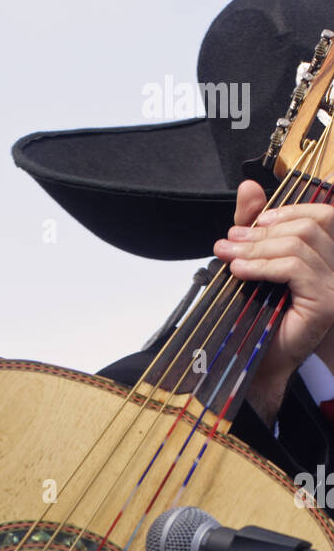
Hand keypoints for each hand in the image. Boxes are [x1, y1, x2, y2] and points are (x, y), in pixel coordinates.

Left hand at [213, 179, 333, 424]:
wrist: (256, 365)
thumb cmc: (256, 319)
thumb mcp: (252, 263)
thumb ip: (253, 228)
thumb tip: (249, 186)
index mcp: (324, 257)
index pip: (320, 216)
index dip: (286, 211)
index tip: (250, 222)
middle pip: (309, 227)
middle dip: (262, 231)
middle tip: (228, 241)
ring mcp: (333, 286)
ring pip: (299, 246)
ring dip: (257, 248)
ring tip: (229, 256)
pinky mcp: (324, 303)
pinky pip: (294, 269)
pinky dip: (263, 266)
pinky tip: (240, 271)